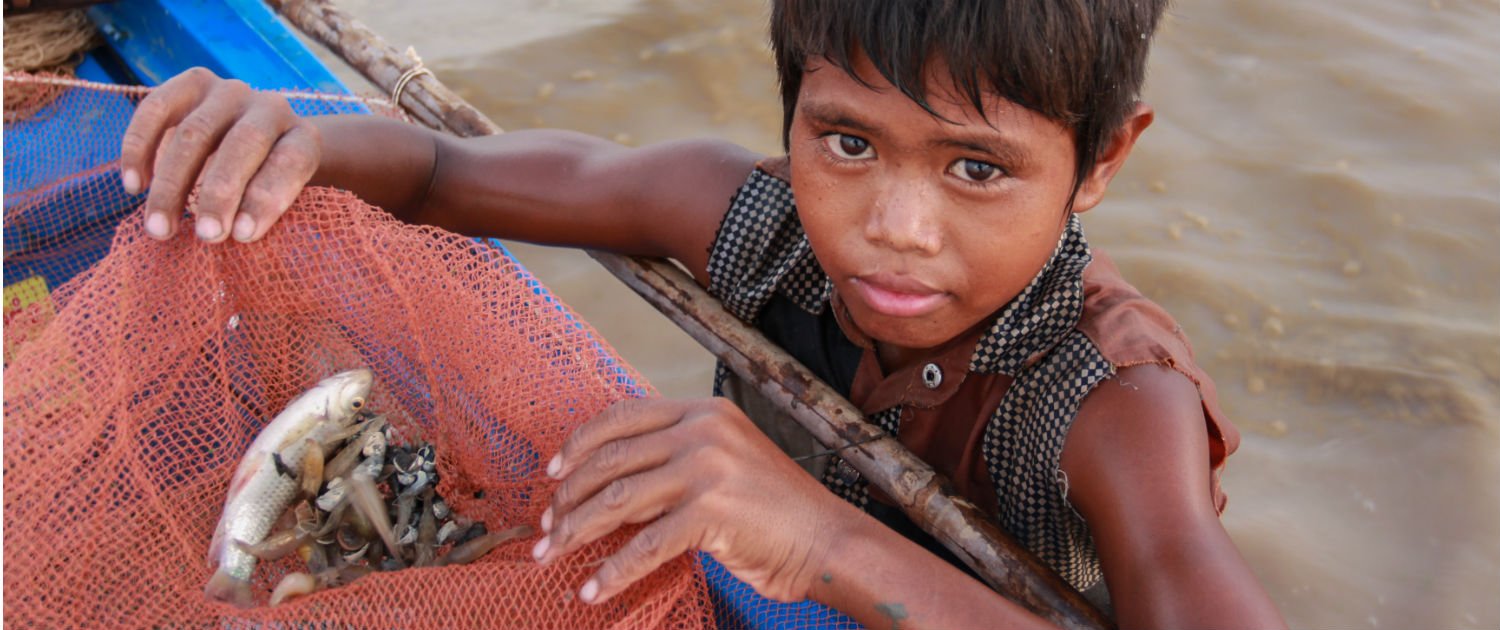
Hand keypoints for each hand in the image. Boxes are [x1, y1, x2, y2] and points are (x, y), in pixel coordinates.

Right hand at [119, 67, 320, 242]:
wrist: (254, 138)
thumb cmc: (264, 182)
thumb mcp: (275, 197)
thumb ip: (259, 210)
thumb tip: (232, 232)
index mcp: (303, 139)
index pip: (291, 163)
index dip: (267, 200)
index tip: (243, 236)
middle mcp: (271, 107)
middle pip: (242, 146)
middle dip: (220, 194)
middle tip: (205, 236)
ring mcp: (230, 91)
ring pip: (193, 134)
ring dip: (171, 186)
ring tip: (158, 228)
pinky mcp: (192, 83)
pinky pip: (156, 110)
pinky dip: (139, 149)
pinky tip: (134, 186)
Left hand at [533, 397, 849, 604]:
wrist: (826, 541)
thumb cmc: (773, 513)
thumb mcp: (722, 465)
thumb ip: (672, 463)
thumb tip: (607, 488)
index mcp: (702, 412)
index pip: (622, 416)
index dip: (578, 444)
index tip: (551, 474)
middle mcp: (702, 431)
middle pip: (611, 459)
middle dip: (567, 497)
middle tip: (543, 528)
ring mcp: (707, 468)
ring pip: (617, 500)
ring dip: (575, 532)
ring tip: (549, 556)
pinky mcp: (711, 512)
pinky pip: (644, 545)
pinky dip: (611, 571)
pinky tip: (592, 589)